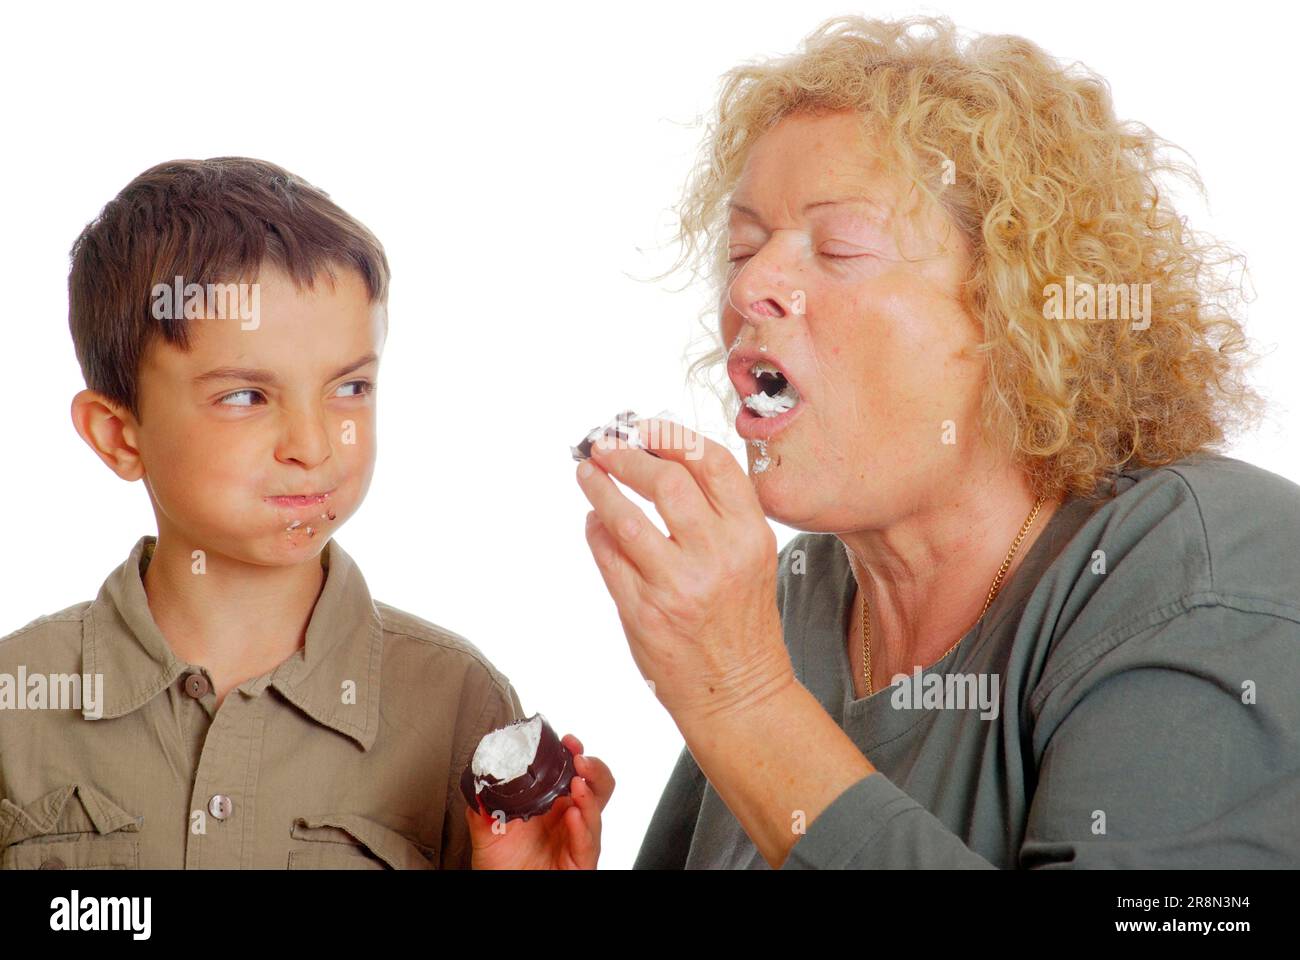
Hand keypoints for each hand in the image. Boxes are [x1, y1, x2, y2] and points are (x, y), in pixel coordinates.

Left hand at [467, 734, 613, 868]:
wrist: (504, 892)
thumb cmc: (503, 866)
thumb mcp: (486, 833)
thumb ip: (481, 808)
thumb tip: (476, 784)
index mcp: (553, 805)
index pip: (573, 772)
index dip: (574, 754)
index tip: (566, 741)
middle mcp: (570, 819)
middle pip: (598, 786)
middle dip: (593, 768)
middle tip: (578, 758)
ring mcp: (577, 840)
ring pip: (595, 813)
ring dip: (589, 794)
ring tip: (577, 783)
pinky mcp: (580, 863)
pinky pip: (587, 844)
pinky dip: (582, 828)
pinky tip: (573, 815)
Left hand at [576, 418, 795, 725]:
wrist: (740, 692)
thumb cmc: (743, 620)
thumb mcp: (751, 558)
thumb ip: (718, 514)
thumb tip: (663, 459)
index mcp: (750, 535)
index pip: (711, 463)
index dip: (672, 435)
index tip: (645, 425)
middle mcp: (717, 556)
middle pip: (665, 481)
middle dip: (627, 456)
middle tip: (606, 446)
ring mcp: (677, 585)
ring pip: (625, 516)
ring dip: (599, 487)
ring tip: (587, 473)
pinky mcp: (643, 611)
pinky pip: (608, 556)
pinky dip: (596, 530)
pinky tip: (595, 521)